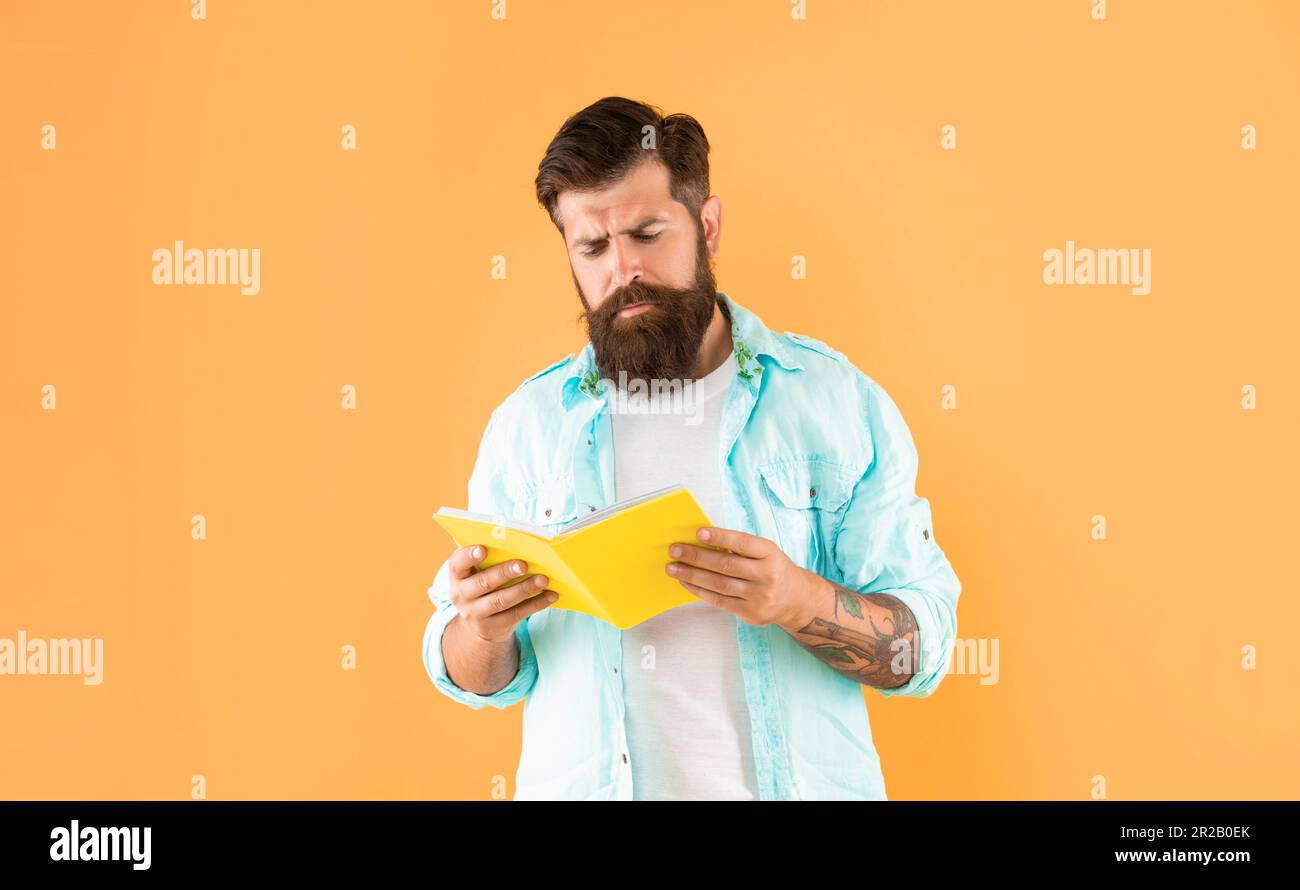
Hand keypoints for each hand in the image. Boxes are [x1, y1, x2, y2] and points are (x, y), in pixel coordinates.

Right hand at [447, 545, 557, 643]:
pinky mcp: (493, 627)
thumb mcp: (477, 573)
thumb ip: (491, 559)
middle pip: (483, 583)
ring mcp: (475, 614)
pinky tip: (550, 595)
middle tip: (524, 564)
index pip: (457, 564)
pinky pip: (517, 614)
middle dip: (504, 573)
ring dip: (524, 589)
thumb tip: (521, 545)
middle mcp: (461, 596)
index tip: (483, 549)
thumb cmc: (483, 585)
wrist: (478, 624)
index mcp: (457, 576)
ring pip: (501, 601)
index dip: (468, 556)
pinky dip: (536, 603)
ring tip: (543, 579)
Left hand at [665, 526, 820, 627]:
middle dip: (696, 557)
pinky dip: (700, 591)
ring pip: (720, 585)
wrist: (798, 600)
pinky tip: (686, 583)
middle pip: (726, 565)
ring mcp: (759, 597)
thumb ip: (740, 547)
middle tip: (675, 550)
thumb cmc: (774, 568)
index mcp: (770, 553)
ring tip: (673, 568)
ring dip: (692, 575)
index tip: (698, 532)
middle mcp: (767, 575)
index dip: (720, 537)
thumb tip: (702, 541)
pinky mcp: (751, 613)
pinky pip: (720, 601)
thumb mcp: (766, 552)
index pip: (742, 543)